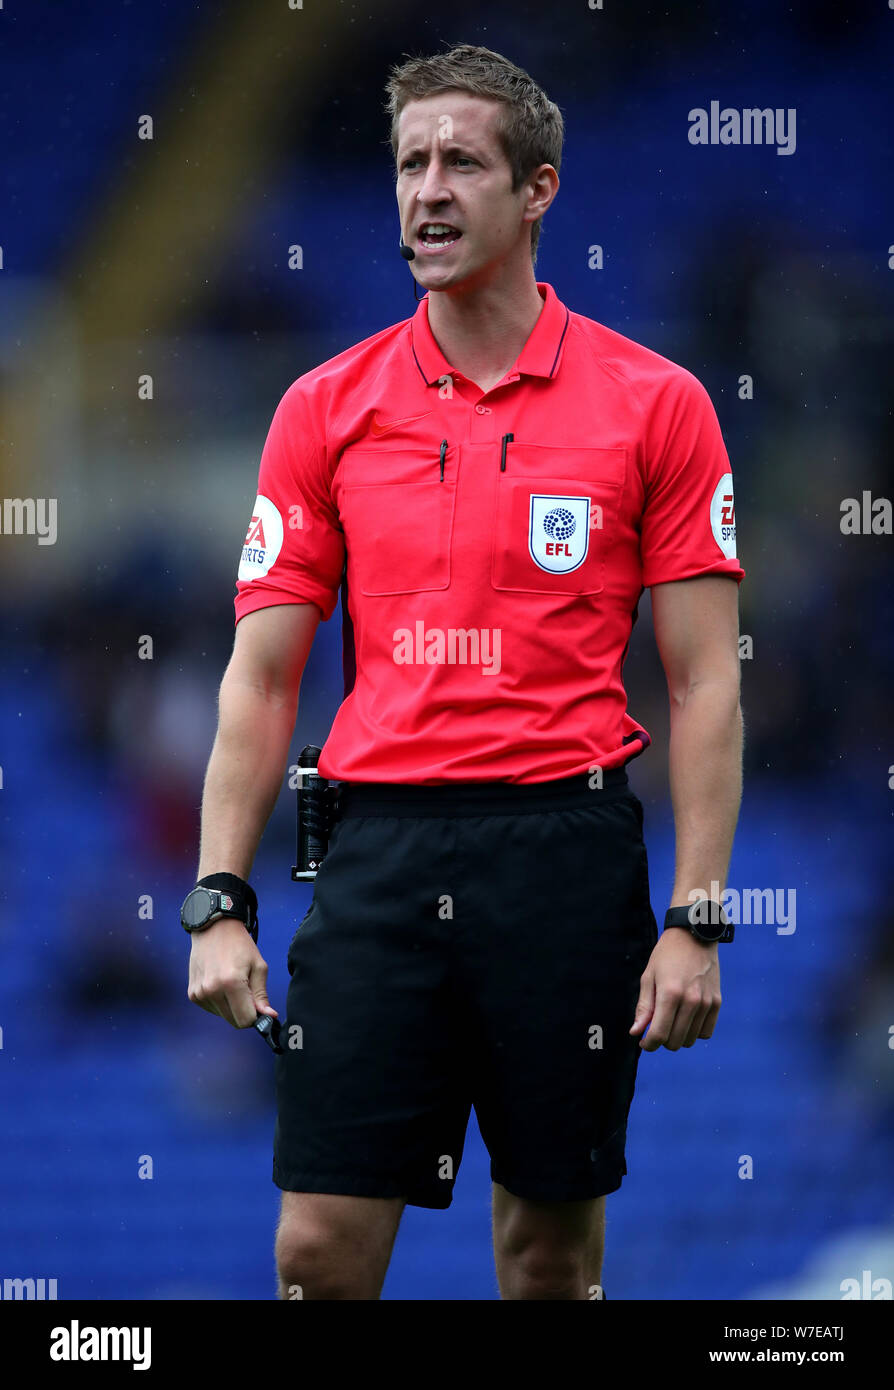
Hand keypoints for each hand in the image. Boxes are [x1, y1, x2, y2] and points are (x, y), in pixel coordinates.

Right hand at [187, 916, 278, 1028]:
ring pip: (222, 1016)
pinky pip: (211, 1009)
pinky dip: (219, 1002)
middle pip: (233, 1021)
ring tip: (231, 983)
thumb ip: (262, 995)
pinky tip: (220, 983)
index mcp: (231, 983)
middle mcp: (212, 991)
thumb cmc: (240, 945)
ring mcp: (199, 993)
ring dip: (230, 1006)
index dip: (255, 1016)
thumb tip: (270, 1017)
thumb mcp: (258, 966)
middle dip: (243, 1012)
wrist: (214, 929)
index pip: (245, 1020)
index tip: (258, 1005)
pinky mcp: (192, 994)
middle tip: (246, 990)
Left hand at [629, 929, 720, 1050]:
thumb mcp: (649, 976)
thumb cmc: (667, 955)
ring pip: (690, 1039)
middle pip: (675, 1041)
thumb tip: (636, 1032)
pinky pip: (706, 1032)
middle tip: (656, 1029)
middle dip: (662, 1041)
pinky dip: (694, 1032)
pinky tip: (686, 1021)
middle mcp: (691, 1001)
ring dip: (678, 1037)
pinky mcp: (717, 1002)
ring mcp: (706, 1003)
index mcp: (670, 994)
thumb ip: (644, 1007)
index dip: (648, 1044)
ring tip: (671, 1023)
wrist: (694, 936)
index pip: (659, 1034)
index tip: (643, 1042)